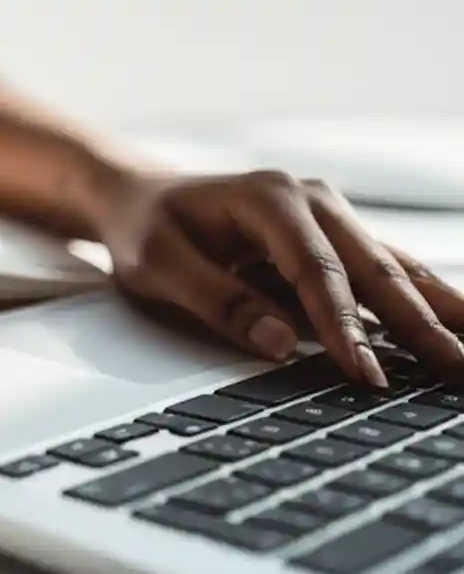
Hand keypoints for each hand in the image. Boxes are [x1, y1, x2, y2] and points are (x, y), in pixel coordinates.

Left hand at [100, 170, 463, 386]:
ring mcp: (331, 215)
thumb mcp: (158, 266)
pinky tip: (458, 326)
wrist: (142, 198)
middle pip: (375, 269)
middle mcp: (313, 200)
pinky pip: (387, 271)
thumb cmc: (146, 231)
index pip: (317, 272)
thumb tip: (278, 342)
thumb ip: (216, 300)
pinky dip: (424, 300)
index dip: (344, 328)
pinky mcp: (336, 238)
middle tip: (458, 372)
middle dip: (421, 324)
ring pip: (395, 268)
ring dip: (440, 311)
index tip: (366, 375)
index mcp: (269, 200)